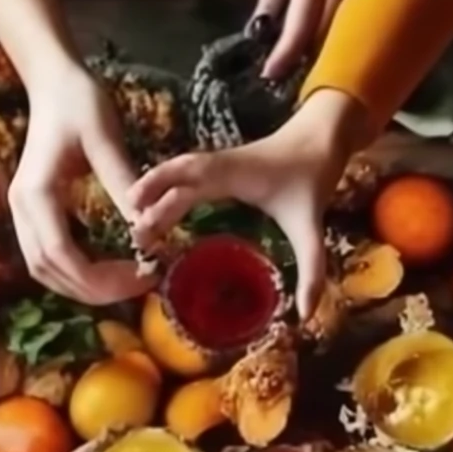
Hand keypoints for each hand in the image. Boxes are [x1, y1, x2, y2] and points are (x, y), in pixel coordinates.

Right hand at [10, 62, 152, 303]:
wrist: (53, 83)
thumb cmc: (79, 102)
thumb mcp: (106, 138)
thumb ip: (122, 183)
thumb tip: (145, 230)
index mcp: (35, 193)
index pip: (60, 255)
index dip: (100, 277)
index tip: (141, 274)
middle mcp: (20, 211)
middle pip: (50, 272)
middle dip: (96, 289)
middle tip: (142, 282)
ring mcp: (21, 215)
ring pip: (46, 271)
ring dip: (85, 286)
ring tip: (130, 280)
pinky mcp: (32, 215)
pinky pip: (49, 258)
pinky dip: (77, 273)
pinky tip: (110, 269)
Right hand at [131, 90, 362, 318]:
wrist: (320, 136)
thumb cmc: (311, 178)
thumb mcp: (311, 227)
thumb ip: (310, 270)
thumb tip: (306, 315)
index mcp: (234, 175)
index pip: (189, 185)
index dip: (164, 203)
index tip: (143, 227)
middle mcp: (219, 165)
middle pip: (175, 176)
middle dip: (149, 199)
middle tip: (132, 234)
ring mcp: (217, 162)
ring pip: (176, 171)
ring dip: (153, 188)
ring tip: (132, 217)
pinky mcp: (218, 165)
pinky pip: (184, 172)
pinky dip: (165, 184)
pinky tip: (155, 201)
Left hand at [256, 0, 370, 80]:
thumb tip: (260, 34)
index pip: (299, 27)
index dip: (284, 56)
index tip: (269, 76)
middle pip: (323, 40)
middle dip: (302, 66)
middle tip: (281, 87)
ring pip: (339, 37)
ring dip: (320, 59)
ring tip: (298, 79)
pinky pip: (349, 26)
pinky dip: (334, 44)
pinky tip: (321, 56)